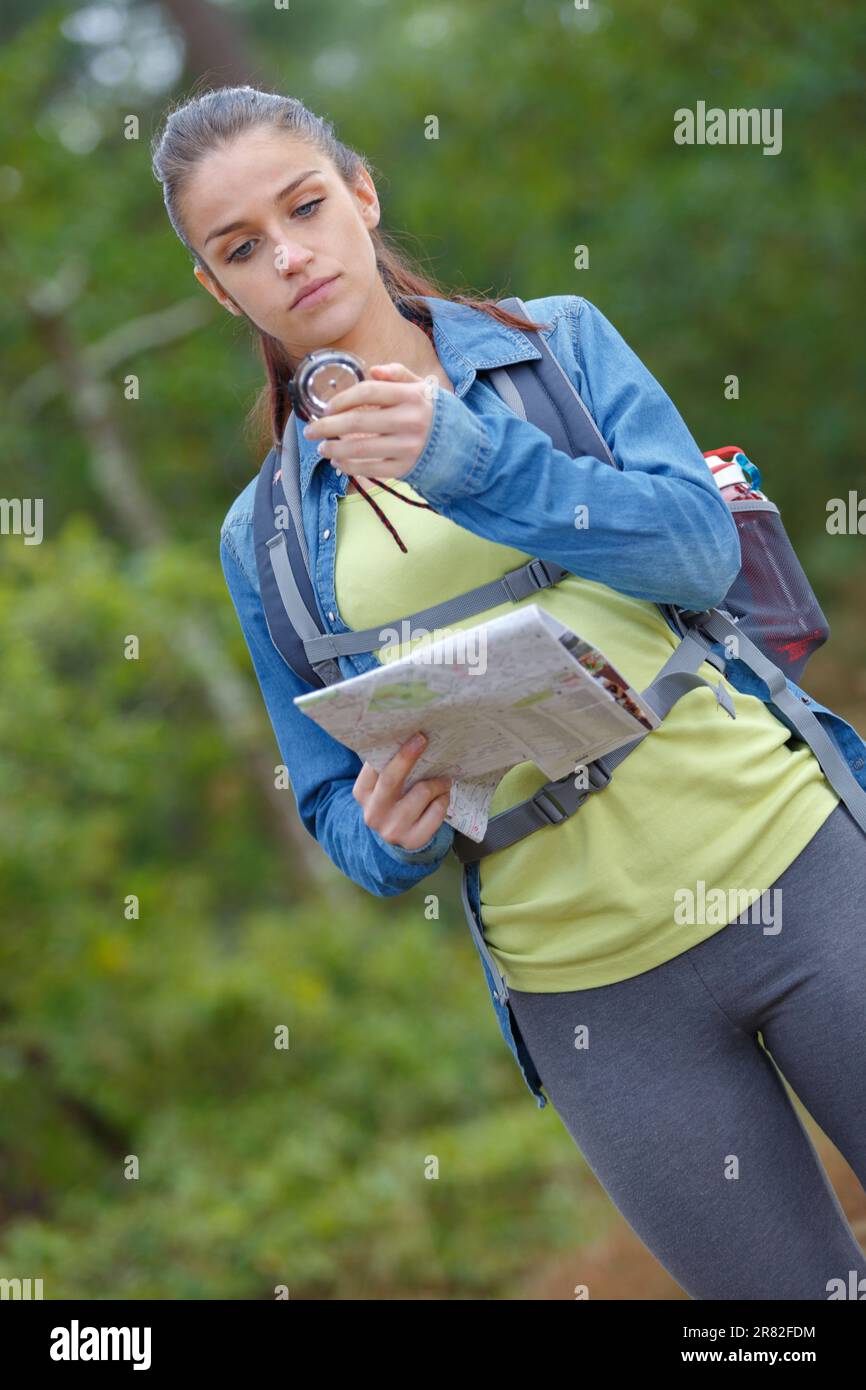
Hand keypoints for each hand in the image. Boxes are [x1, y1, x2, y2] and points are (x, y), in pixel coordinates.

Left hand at [302, 362, 438, 480]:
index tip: (327, 407)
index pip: (368, 392)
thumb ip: (399, 375)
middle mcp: (410, 421)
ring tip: (321, 448)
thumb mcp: (424, 388)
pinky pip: (371, 469)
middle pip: (357, 423)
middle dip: (327, 427)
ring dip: (335, 450)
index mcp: (411, 396)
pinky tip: (339, 463)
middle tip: (309, 431)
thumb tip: (372, 369)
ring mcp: (408, 447)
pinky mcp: (406, 469)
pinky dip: (350, 467)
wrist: (465, 448)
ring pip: (361, 449)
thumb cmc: (435, 414)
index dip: (342, 399)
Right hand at [353, 732, 451, 849]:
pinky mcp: (413, 840)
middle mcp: (374, 813)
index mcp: (363, 794)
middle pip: (390, 779)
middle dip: (407, 757)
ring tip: (444, 780)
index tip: (415, 736)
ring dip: (437, 782)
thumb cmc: (392, 801)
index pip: (373, 769)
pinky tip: (442, 797)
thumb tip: (410, 739)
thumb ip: (387, 768)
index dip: (394, 753)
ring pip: (421, 793)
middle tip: (423, 741)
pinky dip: (443, 800)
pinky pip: (436, 812)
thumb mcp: (381, 787)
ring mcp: (393, 829)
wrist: (393, 837)